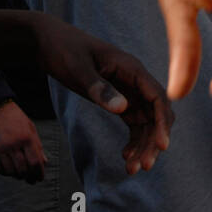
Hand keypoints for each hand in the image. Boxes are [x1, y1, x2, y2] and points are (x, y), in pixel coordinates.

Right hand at [0, 101, 45, 180]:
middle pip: (23, 169)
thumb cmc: (15, 118)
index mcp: (26, 137)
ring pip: (10, 171)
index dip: (39, 173)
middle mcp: (13, 144)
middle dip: (28, 177)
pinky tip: (9, 171)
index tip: (40, 178)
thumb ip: (37, 146)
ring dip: (17, 176)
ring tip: (20, 175)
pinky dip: (5, 173)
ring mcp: (0, 148)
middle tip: (31, 180)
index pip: (35, 162)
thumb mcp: (31, 128)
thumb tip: (44, 163)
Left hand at [31, 17, 174, 174]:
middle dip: (153, 140)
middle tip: (144, 167)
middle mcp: (135, 80)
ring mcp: (129, 90)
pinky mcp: (119, 99)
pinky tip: (125, 157)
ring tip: (132, 169)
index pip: (158, 97)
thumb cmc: (64, 49)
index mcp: (131, 68)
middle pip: (156, 114)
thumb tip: (123, 109)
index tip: (162, 146)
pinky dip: (133, 141)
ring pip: (147, 122)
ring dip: (144, 145)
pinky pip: (134, 123)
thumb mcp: (78, 69)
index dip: (163, 122)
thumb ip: (99, 89)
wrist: (48, 42)